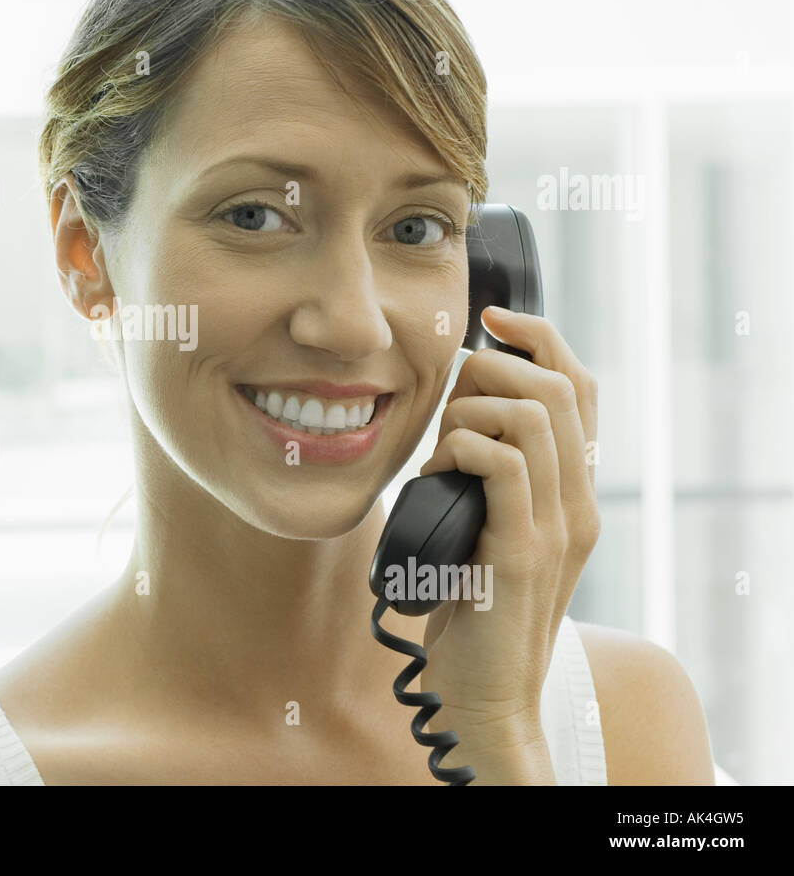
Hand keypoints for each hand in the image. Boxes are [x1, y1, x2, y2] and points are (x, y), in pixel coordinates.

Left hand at [414, 305, 600, 782]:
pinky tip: (437, 474)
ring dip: (471, 413)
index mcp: (573, 490)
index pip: (579, 386)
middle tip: (448, 404)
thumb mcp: (485, 528)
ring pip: (533, 416)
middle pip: (560, 386)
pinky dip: (461, 449)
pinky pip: (504, 465)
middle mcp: (579, 502)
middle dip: (493, 368)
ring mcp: (557, 526)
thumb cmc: (470, 608)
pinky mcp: (522, 552)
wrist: (484, 694)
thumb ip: (488, 480)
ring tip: (439, 451)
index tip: (489, 321)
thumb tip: (453, 420)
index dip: (539, 338)